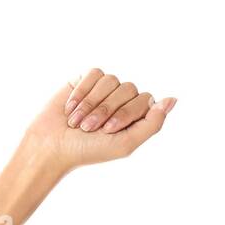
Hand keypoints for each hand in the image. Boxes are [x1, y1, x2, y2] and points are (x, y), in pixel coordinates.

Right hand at [21, 69, 175, 176]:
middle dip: (107, 109)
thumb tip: (173, 100)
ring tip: (78, 122)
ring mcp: (104, 89)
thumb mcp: (126, 143)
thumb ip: (152, 124)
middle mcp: (122, 100)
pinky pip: (94, 73)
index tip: (108, 131)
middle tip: (90, 129)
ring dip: (92, 103)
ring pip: (111, 80)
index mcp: (135, 117)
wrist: (52, 145)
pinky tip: (71, 108)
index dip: (126, 114)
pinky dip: (82, 92)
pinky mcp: (86, 79)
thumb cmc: (88, 151)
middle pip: (128, 88)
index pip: (145, 100)